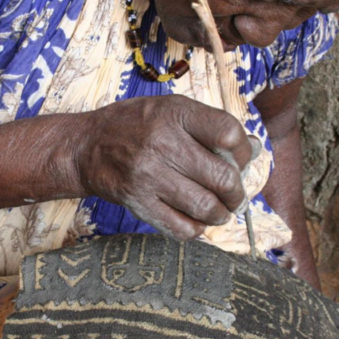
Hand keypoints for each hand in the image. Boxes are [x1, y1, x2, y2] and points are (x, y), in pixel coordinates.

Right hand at [75, 95, 252, 239]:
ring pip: (206, 206)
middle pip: (223, 177)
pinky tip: (195, 221)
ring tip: (218, 211)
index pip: (228, 133)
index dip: (243, 152)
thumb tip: (253, 149)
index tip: (239, 159)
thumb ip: (209, 125)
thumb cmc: (134, 125)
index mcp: (174, 113)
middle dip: (236, 193)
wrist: (86, 146)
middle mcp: (162, 143)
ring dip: (221, 214)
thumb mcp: (170, 109)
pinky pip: (181, 227)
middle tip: (233, 196)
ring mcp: (149, 175)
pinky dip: (196, 229)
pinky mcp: (138, 202)